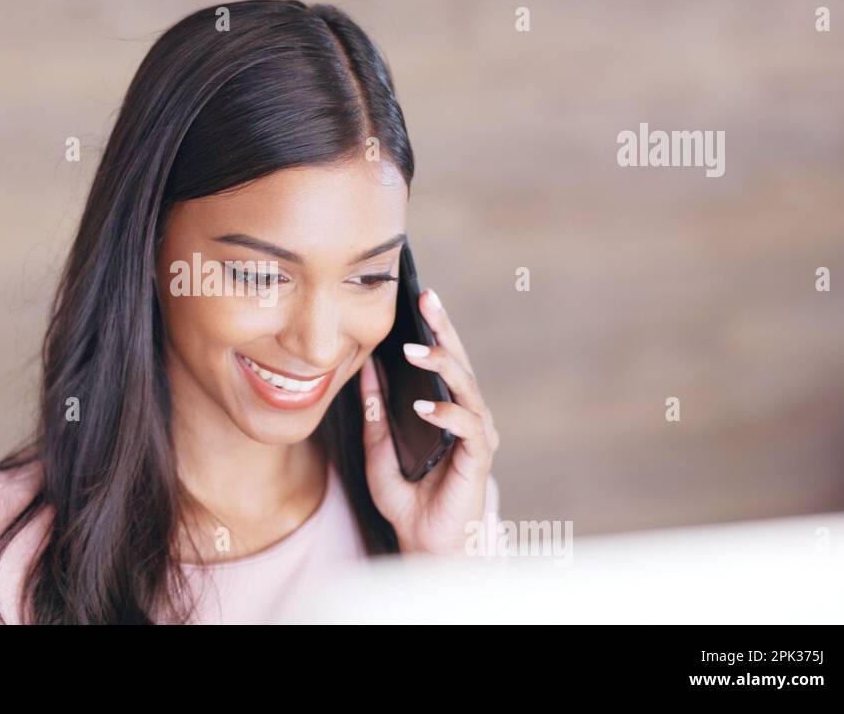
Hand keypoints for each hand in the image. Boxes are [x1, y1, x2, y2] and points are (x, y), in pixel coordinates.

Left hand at [359, 288, 499, 554]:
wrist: (426, 545)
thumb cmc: (410, 501)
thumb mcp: (379, 452)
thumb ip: (375, 414)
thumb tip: (364, 372)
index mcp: (448, 410)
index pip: (442, 361)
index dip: (433, 329)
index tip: (417, 297)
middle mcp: (468, 417)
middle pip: (460, 363)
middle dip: (444, 329)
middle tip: (427, 299)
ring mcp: (477, 436)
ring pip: (467, 388)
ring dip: (442, 366)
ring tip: (414, 350)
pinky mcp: (479, 460)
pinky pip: (469, 428)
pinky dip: (446, 414)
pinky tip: (423, 407)